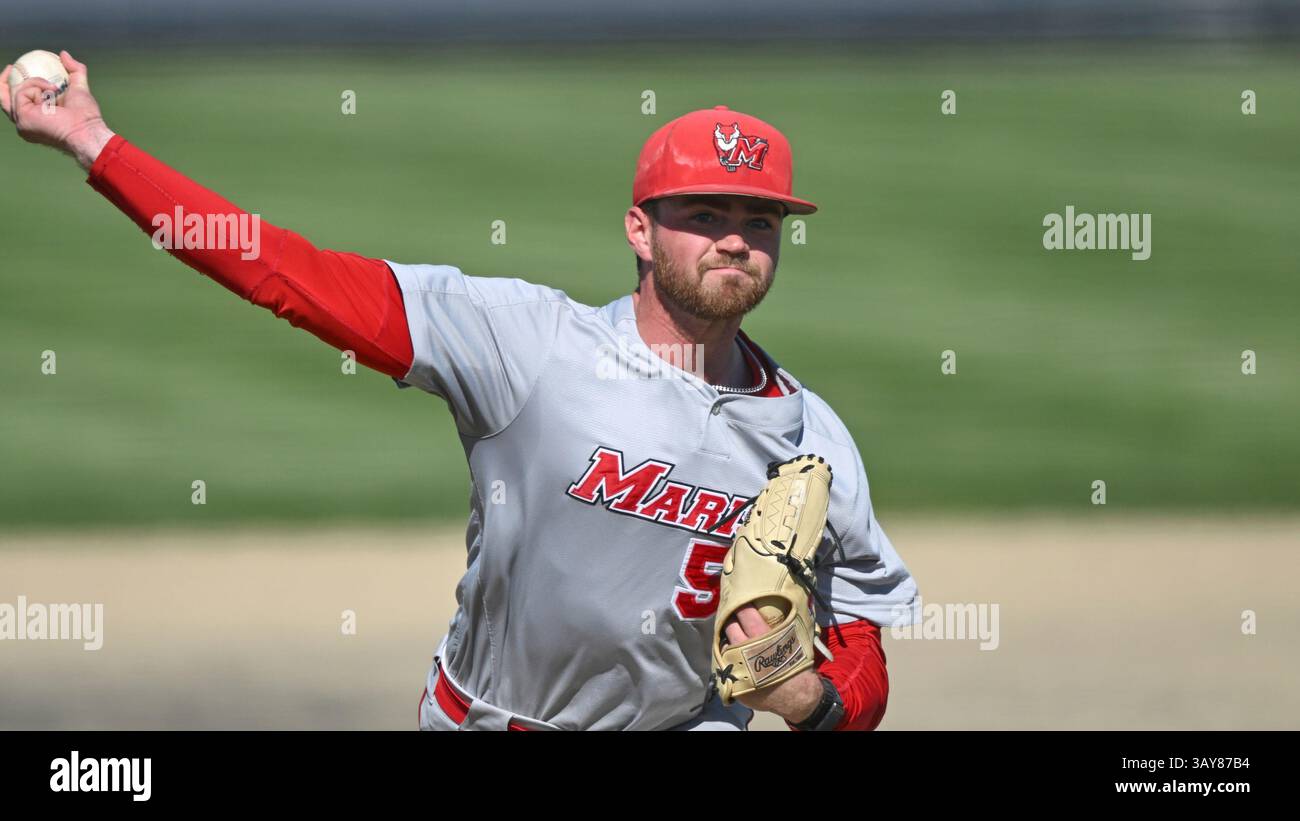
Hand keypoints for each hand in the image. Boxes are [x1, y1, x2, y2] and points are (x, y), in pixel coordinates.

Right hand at [1, 50, 114, 169]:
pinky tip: (50, 91)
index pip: (17, 101)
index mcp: (36, 117)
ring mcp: (21, 121)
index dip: (12, 85)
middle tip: (10, 67)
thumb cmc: (86, 115)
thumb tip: (64, 53)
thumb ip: (74, 70)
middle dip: (2, 81)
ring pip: (15, 90)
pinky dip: (36, 85)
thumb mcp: (79, 87)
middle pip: (4, 98)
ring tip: (53, 88)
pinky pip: (22, 91)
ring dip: (34, 83)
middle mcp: (25, 122)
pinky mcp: (21, 117)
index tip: (13, 68)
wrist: (85, 129)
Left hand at [723, 605, 822, 722]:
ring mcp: (738, 670)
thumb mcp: (792, 640)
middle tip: (735, 617)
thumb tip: (767, 609)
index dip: (742, 606)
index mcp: (762, 640)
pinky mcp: (734, 685)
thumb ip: (777, 625)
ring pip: (724, 647)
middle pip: (730, 628)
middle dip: (732, 620)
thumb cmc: (796, 666)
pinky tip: (734, 656)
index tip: (740, 602)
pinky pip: (724, 666)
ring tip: (734, 637)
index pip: (745, 614)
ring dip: (728, 640)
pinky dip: (728, 659)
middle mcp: (745, 653)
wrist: (798, 697)